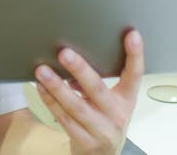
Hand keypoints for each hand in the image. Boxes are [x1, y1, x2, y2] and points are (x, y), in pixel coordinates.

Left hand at [34, 30, 143, 153]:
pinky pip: (64, 118)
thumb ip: (96, 83)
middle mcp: (118, 115)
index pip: (135, 75)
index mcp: (127, 100)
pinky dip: (51, 101)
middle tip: (65, 53)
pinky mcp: (85, 142)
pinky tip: (42, 87)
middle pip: (98, 90)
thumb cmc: (105, 121)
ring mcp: (102, 130)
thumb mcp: (110, 103)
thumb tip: (72, 60)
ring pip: (76, 106)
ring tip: (42, 70)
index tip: (131, 35)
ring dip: (57, 87)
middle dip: (81, 70)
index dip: (135, 55)